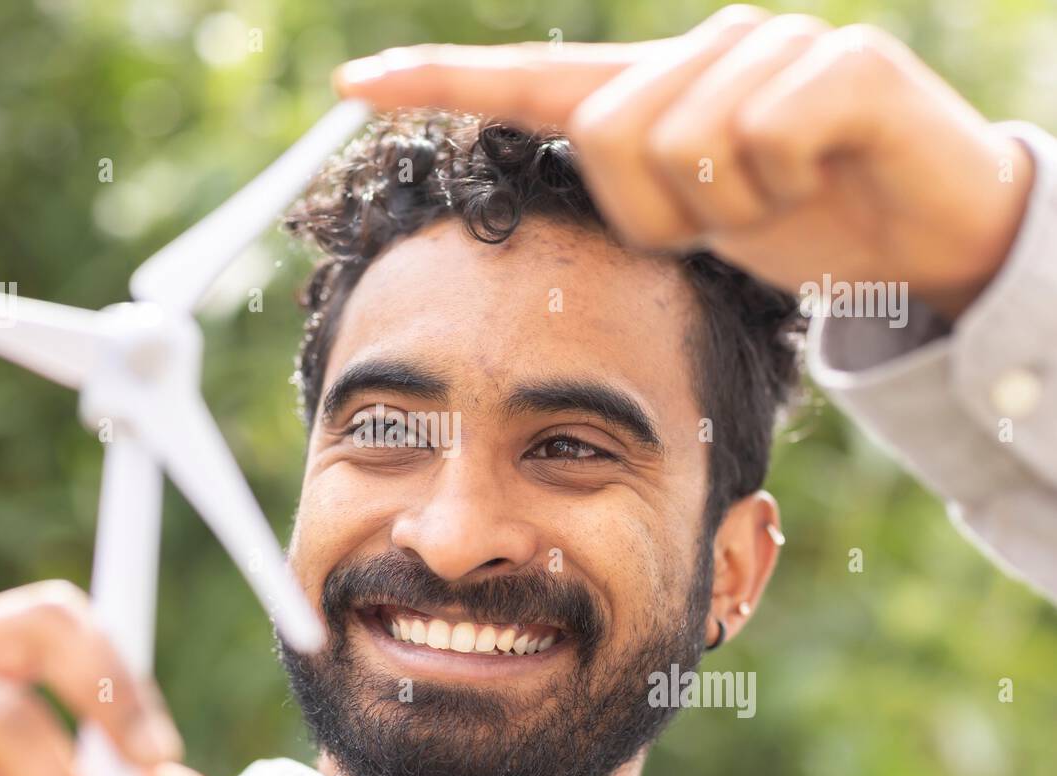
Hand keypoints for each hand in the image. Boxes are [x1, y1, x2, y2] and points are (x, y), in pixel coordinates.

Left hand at [334, 5, 1034, 318]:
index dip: (439, 82)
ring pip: (684, 142)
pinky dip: (785, 184)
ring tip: (776, 196)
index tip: (350, 85)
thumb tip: (583, 158)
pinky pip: (761, 135)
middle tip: (723, 219)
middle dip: (658, 211)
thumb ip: (631, 191)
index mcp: (654, 95)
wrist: (924, 230)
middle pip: (607, 133)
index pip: (530, 82)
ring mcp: (771, 45)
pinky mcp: (843, 60)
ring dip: (728, 207)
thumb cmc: (799, 226)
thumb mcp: (694, 221)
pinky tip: (822, 171)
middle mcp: (701, 51)